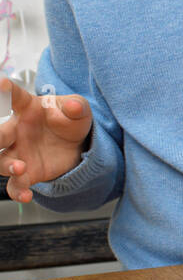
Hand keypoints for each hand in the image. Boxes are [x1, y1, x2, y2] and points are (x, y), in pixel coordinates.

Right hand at [0, 78, 93, 202]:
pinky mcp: (27, 173)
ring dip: (7, 166)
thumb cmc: (70, 120)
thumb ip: (76, 107)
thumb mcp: (78, 110)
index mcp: (27, 110)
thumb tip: (74, 107)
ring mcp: (18, 153)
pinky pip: (16, 185)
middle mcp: (16, 132)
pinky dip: (18, 191)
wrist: (77, 144)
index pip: (15, 98)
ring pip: (1, 162)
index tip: (3, 83)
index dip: (6, 91)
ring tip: (20, 168)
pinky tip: (26, 196)